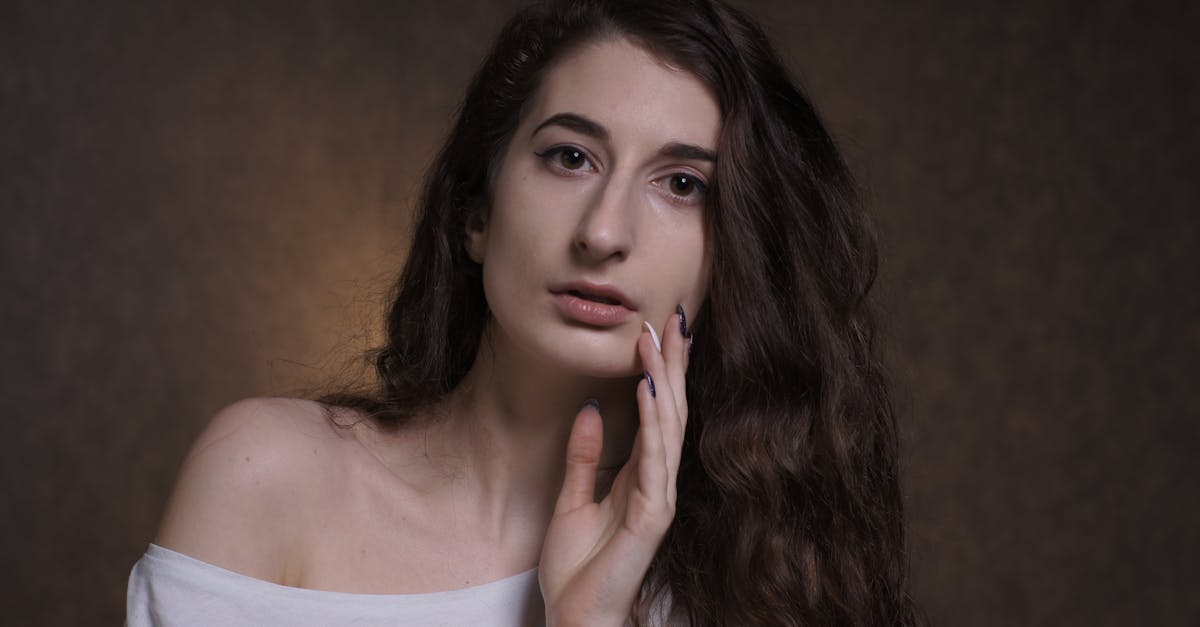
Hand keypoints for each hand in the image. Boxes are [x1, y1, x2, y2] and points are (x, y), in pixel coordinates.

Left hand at [539, 311, 691, 626]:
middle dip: (672, 364)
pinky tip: (648, 391)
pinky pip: (655, 460)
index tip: (659, 329)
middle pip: (670, 411)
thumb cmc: (578, 567)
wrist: (575, 616)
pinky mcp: (653, 516)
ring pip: (668, 427)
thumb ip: (585, 456)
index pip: (656, 413)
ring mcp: (659, 497)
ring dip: (663, 380)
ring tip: (657, 340)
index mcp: (640, 475)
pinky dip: (652, 422)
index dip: (661, 371)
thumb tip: (590, 408)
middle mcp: (657, 481)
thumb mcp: (572, 499)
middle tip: (671, 317)